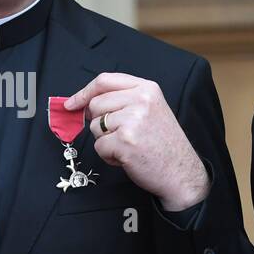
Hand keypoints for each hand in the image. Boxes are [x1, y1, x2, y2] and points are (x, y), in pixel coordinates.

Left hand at [63, 72, 209, 211]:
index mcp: (147, 89)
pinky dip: (108, 156)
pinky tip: (128, 157)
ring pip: (94, 126)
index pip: (105, 81)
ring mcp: (132, 120)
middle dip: (100, 123)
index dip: (84, 92)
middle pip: (95, 104)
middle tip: (121, 135)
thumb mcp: (151, 110)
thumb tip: (85, 103)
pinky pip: (99, 146)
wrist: (182, 173)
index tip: (72, 103)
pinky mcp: (125, 141)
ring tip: (129, 146)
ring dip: (106, 140)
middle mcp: (140, 100)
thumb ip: (123, 100)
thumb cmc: (164, 145)